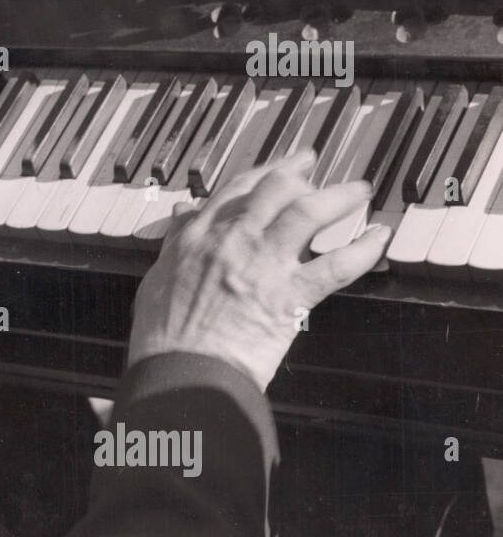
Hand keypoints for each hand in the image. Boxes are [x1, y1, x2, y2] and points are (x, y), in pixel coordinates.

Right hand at [128, 149, 389, 391]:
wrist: (182, 370)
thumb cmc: (164, 335)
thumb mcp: (157, 277)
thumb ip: (175, 242)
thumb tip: (181, 214)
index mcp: (198, 236)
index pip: (236, 189)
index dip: (264, 172)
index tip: (279, 166)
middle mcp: (232, 240)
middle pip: (275, 188)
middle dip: (301, 172)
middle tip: (317, 167)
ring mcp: (263, 264)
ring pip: (308, 212)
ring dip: (339, 197)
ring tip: (359, 191)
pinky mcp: (290, 295)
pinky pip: (337, 264)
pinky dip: (363, 249)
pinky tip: (378, 238)